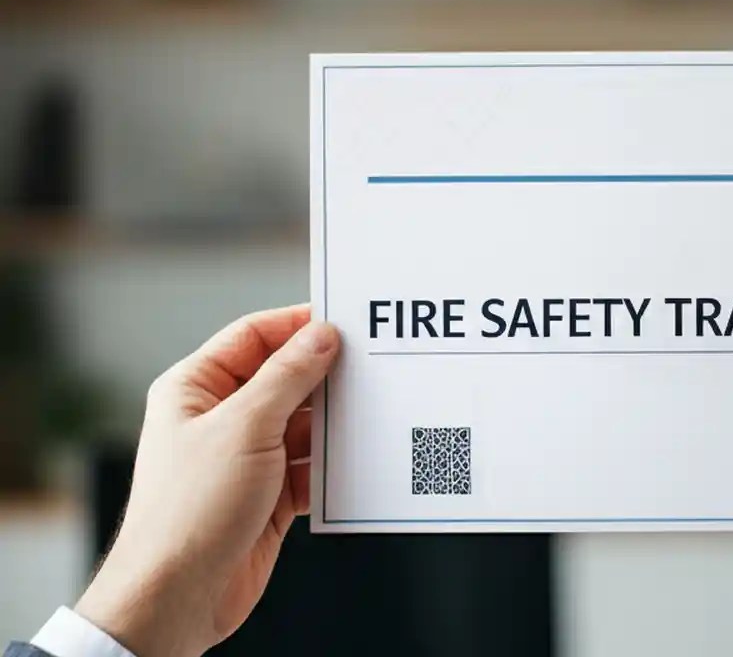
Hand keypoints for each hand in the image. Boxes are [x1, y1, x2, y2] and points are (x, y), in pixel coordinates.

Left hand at [75, 305, 339, 656]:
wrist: (179, 596)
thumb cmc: (187, 512)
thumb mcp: (244, 427)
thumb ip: (288, 377)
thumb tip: (321, 337)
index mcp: (196, 389)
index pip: (254, 337)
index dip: (298, 325)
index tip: (344, 320)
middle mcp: (220, 419)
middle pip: (285, 379)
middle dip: (325, 377)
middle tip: (369, 368)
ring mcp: (246, 458)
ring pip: (304, 425)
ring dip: (334, 425)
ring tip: (368, 416)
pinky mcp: (269, 495)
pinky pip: (312, 467)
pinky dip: (334, 465)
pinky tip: (356, 462)